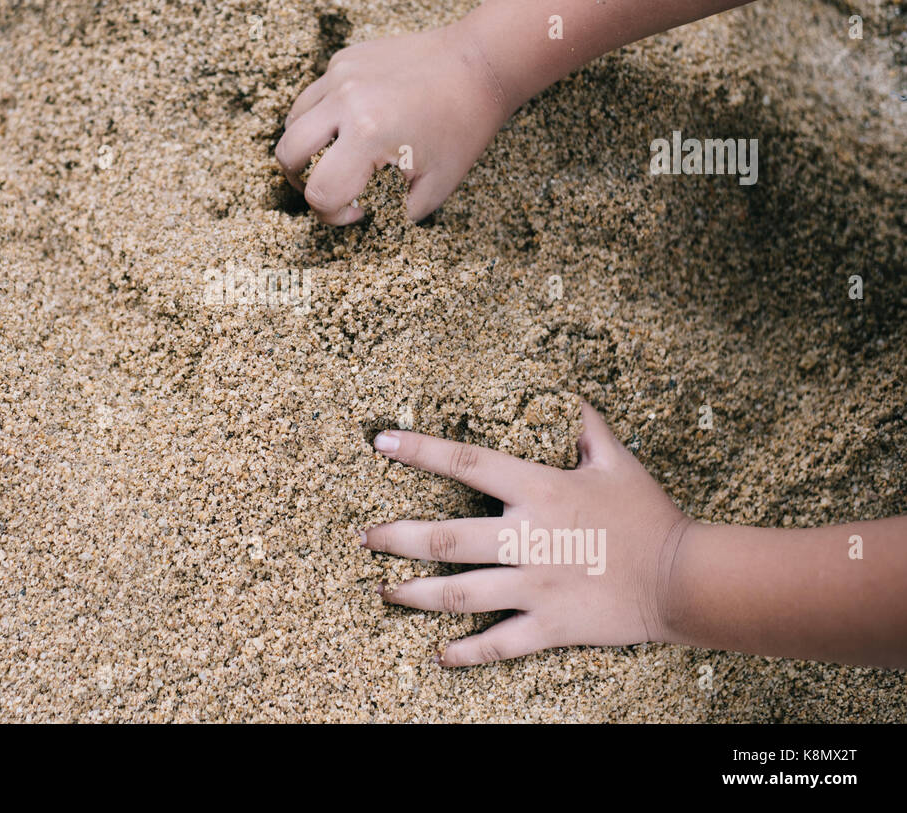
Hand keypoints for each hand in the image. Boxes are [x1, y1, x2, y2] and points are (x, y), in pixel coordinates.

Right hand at [275, 20, 513, 224]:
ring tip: (337, 158)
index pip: (319, 193)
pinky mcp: (344, 59)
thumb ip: (392, 213)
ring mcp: (341, 75)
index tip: (359, 211)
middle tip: (334, 187)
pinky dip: (320, 119)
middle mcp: (346, 101)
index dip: (333, 214)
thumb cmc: (463, 127)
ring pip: (292, 123)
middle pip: (287, 155)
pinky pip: (312, 97)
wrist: (479, 64)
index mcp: (369, 135)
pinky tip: (352, 126)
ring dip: (306, 150)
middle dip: (302, 182)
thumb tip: (360, 216)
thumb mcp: (435, 187)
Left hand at [363, 402, 691, 665]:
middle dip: (396, 538)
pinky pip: (498, 644)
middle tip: (363, 538)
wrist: (685, 580)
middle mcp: (528, 538)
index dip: (420, 450)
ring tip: (384, 590)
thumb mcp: (617, 461)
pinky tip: (439, 654)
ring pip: (458, 593)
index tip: (382, 443)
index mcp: (540, 491)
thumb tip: (566, 394)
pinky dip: (466, 651)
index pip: (468, 462)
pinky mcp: (550, 626)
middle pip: (445, 539)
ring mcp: (536, 586)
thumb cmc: (649, 516)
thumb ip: (586, 426)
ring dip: (413, 593)